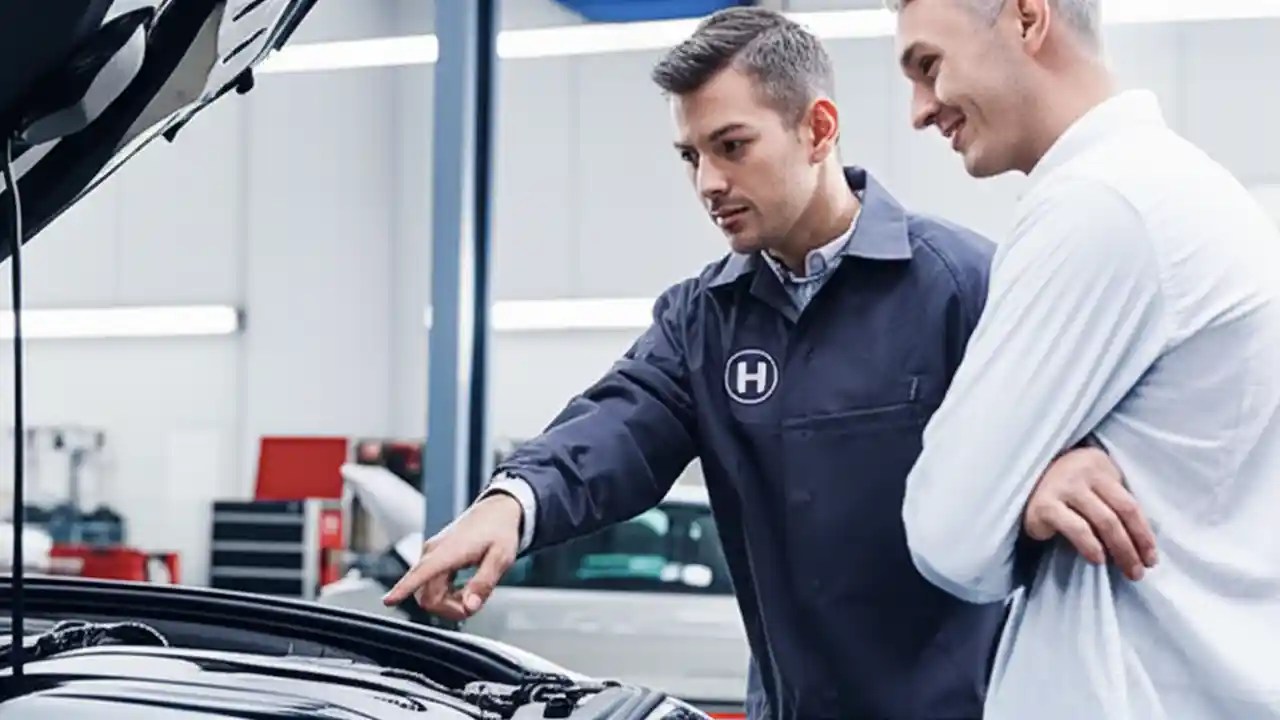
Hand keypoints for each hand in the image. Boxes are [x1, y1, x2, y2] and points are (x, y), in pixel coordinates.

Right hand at [381, 492, 522, 620]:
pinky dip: (447, 596)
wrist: (497, 511)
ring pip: (428, 595)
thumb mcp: (501, 558)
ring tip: (473, 594)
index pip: (420, 573)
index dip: (403, 589)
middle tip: (475, 603)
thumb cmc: (500, 531)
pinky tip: (464, 589)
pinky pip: (431, 587)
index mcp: (447, 551)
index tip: (387, 601)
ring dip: (448, 604)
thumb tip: (469, 607)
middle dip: (449, 609)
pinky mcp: (433, 560)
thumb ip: (484, 583)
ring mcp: (431, 556)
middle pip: (427, 597)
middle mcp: (433, 553)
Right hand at [1023, 446, 1157, 580]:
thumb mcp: (1090, 487)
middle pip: (1120, 513)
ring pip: (1104, 521)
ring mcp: (1062, 486)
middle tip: (1140, 571)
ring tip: (1126, 570)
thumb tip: (1139, 543)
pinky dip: (1091, 546)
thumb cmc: (1061, 490)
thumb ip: (1111, 503)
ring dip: (1120, 551)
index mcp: (1099, 465)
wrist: (1015, 483)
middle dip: (1134, 546)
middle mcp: (1082, 471)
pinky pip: (1077, 529)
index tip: (1151, 557)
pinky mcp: (1044, 505)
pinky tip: (1098, 559)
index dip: (1144, 533)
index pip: (1130, 503)